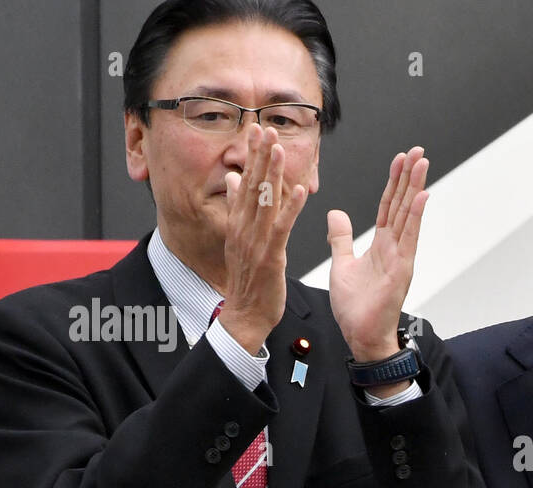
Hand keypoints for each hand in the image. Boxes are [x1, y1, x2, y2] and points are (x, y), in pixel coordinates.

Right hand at [219, 124, 309, 354]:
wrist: (245, 314)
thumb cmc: (248, 280)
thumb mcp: (240, 239)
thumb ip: (238, 207)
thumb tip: (235, 179)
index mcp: (240, 223)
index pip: (246, 182)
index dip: (252, 155)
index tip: (256, 129)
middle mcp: (245, 228)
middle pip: (253, 186)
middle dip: (260, 156)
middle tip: (265, 128)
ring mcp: (256, 243)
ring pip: (265, 203)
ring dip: (272, 174)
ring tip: (279, 148)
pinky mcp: (270, 257)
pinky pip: (281, 229)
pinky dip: (289, 209)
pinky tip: (297, 191)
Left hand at [328, 148, 428, 382]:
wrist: (361, 336)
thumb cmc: (356, 308)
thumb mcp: (342, 265)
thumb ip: (341, 239)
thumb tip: (336, 215)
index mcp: (380, 245)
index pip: (388, 206)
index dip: (393, 182)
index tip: (400, 160)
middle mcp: (394, 247)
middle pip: (402, 204)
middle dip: (409, 177)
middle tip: (418, 151)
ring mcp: (400, 257)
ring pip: (409, 215)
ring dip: (416, 188)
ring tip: (422, 163)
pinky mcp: (402, 270)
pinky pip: (409, 238)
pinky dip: (415, 217)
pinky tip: (422, 197)